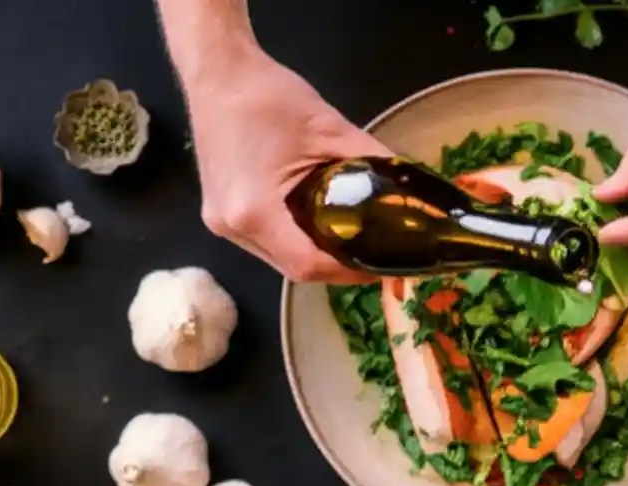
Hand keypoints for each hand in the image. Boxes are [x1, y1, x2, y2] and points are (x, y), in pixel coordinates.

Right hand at [185, 49, 390, 281]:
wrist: (218, 72)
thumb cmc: (269, 97)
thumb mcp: (332, 129)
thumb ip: (372, 161)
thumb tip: (408, 186)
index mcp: (254, 212)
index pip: (308, 265)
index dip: (348, 271)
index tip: (381, 265)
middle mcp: (232, 227)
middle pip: (292, 268)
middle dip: (336, 267)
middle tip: (373, 255)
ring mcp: (221, 223)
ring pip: (277, 259)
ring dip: (314, 256)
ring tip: (350, 242)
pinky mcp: (219, 213)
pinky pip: (264, 241)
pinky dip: (294, 240)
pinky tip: (318, 227)